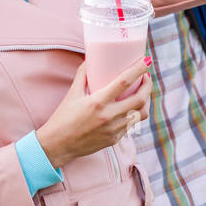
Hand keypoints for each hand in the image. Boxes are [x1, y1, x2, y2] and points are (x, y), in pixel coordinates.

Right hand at [36, 57, 152, 167]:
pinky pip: (131, 125)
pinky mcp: (115, 139)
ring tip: (143, 93)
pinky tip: (132, 108)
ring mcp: (114, 129)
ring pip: (141, 114)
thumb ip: (82, 75)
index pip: (124, 82)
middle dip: (148, 85)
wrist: (57, 146)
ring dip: (146, 101)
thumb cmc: (62, 118)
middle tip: (146, 77)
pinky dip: (134, 114)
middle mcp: (109, 116)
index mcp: (98, 102)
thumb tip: (89, 59)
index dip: (139, 70)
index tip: (147, 61)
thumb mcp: (72, 94)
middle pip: (140, 98)